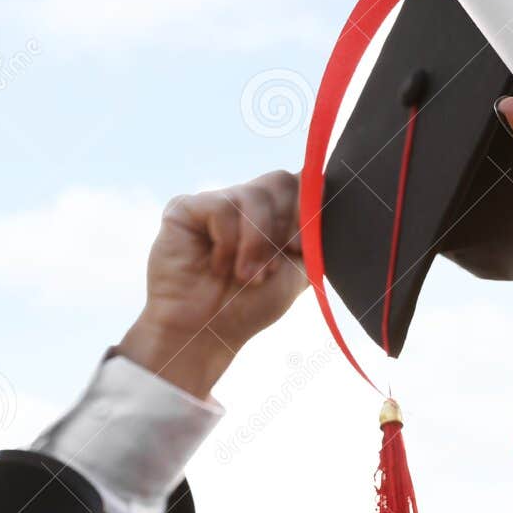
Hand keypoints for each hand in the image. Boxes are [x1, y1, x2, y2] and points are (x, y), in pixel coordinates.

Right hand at [119, 170, 305, 396]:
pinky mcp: (186, 207)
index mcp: (276, 213)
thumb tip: (327, 193)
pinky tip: (217, 266)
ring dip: (258, 243)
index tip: (298, 249)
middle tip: (274, 266)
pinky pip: (221, 207)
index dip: (309, 208)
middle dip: (285, 227)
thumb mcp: (300, 268)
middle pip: (281, 180)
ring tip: (246, 277)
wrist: (207, 332)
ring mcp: (217, 201)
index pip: (304, 181)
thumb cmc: (252, 304)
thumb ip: (317, 232)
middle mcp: (247, 202)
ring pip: (255, 195)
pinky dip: (228, 244)